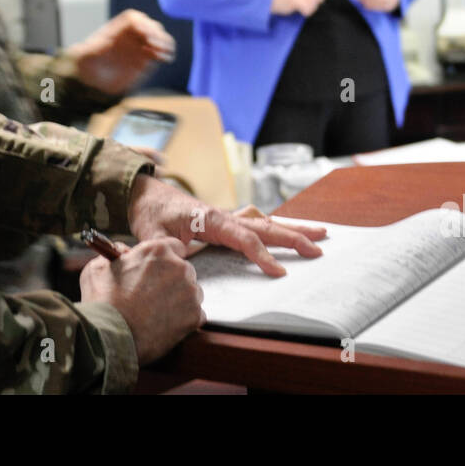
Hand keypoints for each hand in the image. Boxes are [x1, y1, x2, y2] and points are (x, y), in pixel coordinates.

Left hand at [67, 9, 175, 95]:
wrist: (93, 82)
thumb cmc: (86, 66)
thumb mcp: (81, 57)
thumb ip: (84, 51)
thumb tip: (85, 48)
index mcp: (116, 31)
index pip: (133, 19)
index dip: (142, 24)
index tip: (146, 35)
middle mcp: (129, 36)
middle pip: (148, 25)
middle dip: (155, 33)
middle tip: (156, 45)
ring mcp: (138, 46)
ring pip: (156, 37)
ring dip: (163, 42)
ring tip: (164, 53)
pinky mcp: (145, 59)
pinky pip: (159, 52)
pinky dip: (165, 53)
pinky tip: (165, 58)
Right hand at [79, 237, 203, 364]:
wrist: (109, 336)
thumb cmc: (102, 301)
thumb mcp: (98, 268)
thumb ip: (115, 254)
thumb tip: (124, 252)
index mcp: (158, 250)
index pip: (175, 247)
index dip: (166, 260)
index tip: (159, 270)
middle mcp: (179, 267)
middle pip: (184, 271)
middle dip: (172, 281)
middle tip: (154, 295)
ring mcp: (189, 292)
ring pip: (191, 293)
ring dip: (180, 300)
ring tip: (158, 313)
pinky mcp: (194, 316)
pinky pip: (195, 314)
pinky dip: (183, 320)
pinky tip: (164, 325)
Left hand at [127, 174, 326, 276]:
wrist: (144, 192)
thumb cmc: (149, 213)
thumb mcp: (152, 235)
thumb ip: (166, 250)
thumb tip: (179, 263)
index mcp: (210, 219)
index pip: (243, 239)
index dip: (262, 256)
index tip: (279, 272)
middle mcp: (223, 215)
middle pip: (265, 226)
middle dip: (293, 237)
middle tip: (319, 248)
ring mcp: (226, 217)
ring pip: (265, 222)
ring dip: (292, 228)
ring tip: (320, 233)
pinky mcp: (224, 220)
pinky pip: (256, 223)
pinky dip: (276, 226)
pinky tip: (287, 230)